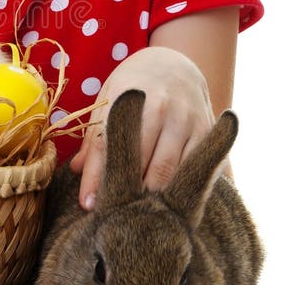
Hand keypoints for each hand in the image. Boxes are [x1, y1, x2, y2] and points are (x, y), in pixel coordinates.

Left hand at [69, 47, 214, 208]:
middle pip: (142, 163)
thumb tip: (75, 171)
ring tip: (140, 221)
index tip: (88, 206)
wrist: (175, 62)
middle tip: (115, 221)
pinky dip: (184, 190)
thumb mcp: (107, 102)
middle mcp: (159, 107)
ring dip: (154, 198)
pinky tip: (172, 208)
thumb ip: (94, 138)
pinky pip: (197, 168)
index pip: (108, 143)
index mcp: (126, 98)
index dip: (97, 178)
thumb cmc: (132, 89)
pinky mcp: (208, 130)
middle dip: (129, 194)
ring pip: (170, 171)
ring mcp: (186, 119)